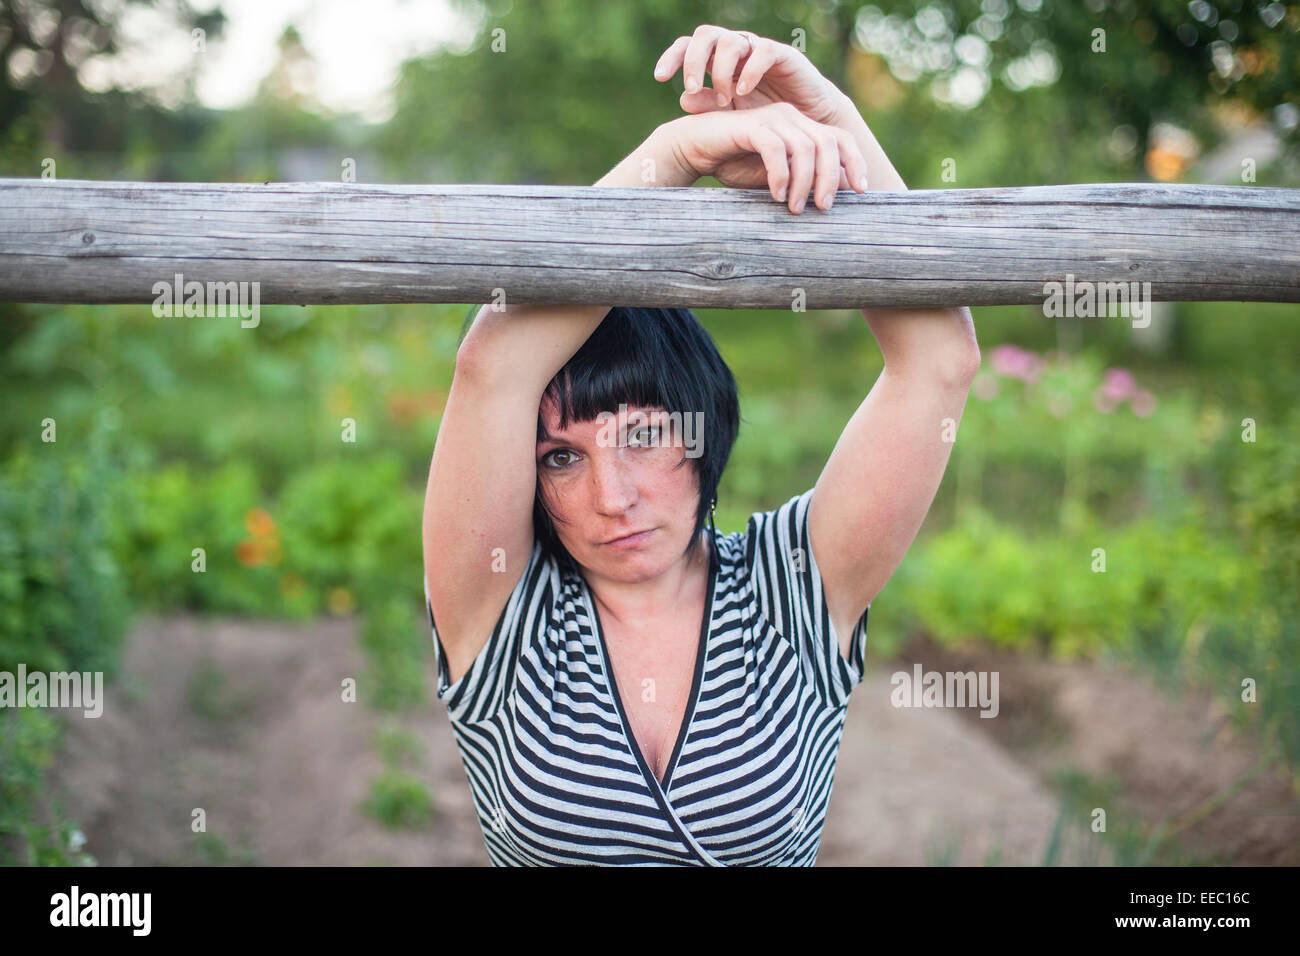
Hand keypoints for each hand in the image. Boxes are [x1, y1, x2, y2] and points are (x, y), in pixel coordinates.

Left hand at [654, 25, 848, 127]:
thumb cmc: (765, 122)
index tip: (659, 77)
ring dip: (722, 70)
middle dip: (693, 59)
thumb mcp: (732, 119)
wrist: (807, 126)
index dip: (673, 57)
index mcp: (718, 62)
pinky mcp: (784, 56)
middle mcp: (736, 50)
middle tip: (691, 86)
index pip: (689, 47)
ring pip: (731, 41)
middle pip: (706, 36)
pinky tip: (743, 92)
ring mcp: (759, 50)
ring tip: (725, 100)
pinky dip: (750, 71)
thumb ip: (709, 109)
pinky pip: (763, 51)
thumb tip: (683, 101)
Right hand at [661, 102, 868, 213]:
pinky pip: (775, 149)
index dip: (854, 162)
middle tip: (824, 207)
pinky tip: (775, 195)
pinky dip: (779, 174)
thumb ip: (798, 184)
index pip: (840, 138)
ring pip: (804, 148)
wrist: (692, 149)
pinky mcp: (752, 126)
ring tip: (795, 208)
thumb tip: (825, 203)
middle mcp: (791, 118)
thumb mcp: (773, 179)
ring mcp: (772, 118)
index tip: (861, 190)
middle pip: (828, 143)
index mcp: (801, 128)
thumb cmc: (731, 166)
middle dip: (831, 177)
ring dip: (803, 182)